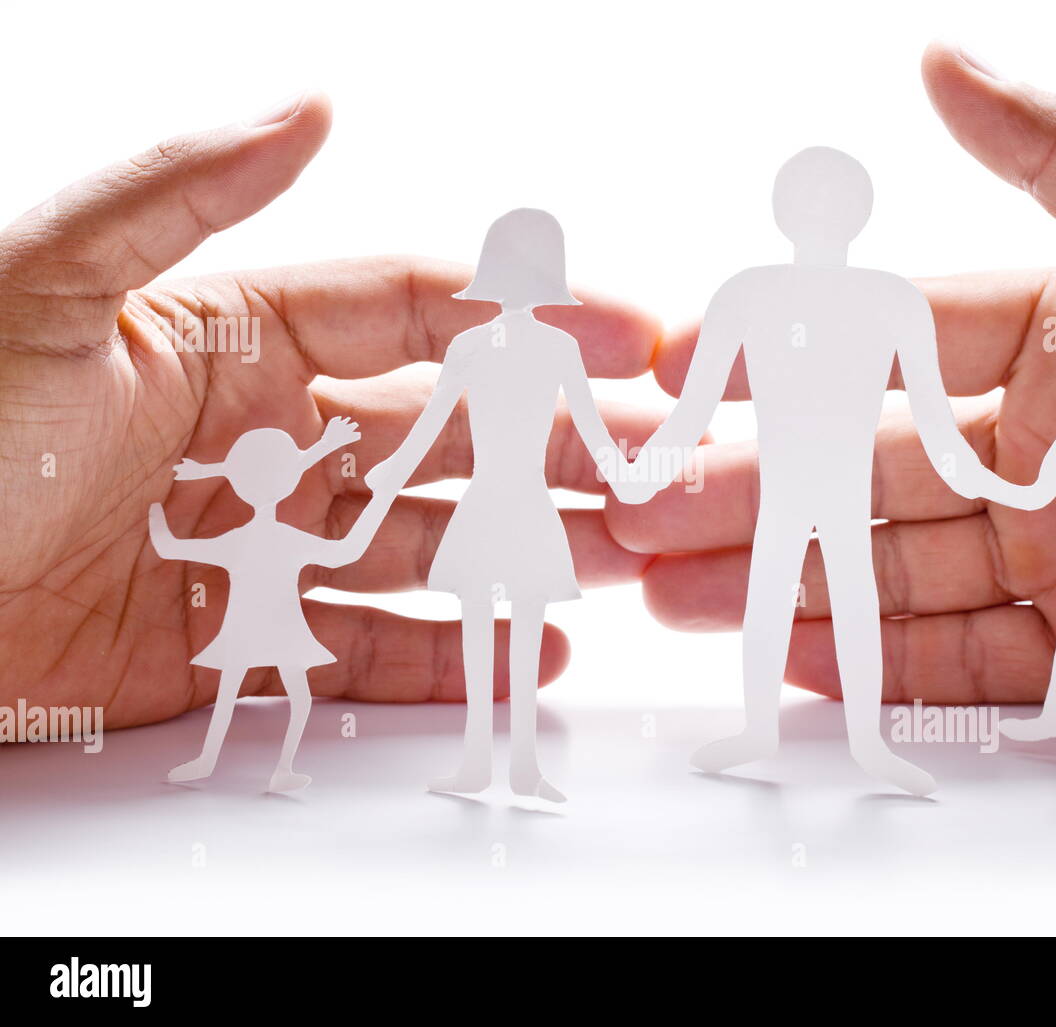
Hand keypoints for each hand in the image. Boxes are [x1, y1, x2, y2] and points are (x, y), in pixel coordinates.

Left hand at [0, 93, 660, 728]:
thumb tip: (310, 106)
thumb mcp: (40, 283)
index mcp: (237, 340)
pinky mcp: (239, 647)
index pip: (415, 312)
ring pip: (428, 544)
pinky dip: (450, 657)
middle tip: (657, 458)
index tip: (629, 332)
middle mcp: (268, 442)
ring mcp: (262, 549)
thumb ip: (180, 191)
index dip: (528, 313)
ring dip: (529, 549)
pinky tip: (527, 651)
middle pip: (449, 435)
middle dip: (559, 443)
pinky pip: (366, 649)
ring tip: (624, 552)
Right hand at [606, 42, 1055, 724]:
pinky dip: (871, 662)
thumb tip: (941, 60)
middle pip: (862, 472)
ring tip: (674, 590)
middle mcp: (1039, 447)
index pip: (882, 347)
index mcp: (1052, 341)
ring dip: (779, 580)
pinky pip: (957, 659)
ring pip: (889, 569)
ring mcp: (1055, 552)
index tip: (688, 370)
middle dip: (746, 493)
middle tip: (644, 510)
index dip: (782, 361)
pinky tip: (786, 653)